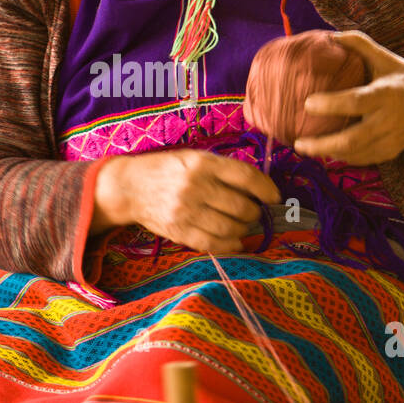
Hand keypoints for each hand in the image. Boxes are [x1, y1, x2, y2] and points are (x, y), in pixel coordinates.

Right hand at [91, 148, 281, 254]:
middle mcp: (195, 186)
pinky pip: (213, 244)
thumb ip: (223, 170)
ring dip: (243, 229)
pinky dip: (230, 245)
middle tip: (253, 212)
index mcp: (202, 163)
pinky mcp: (179, 231)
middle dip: (254, 212)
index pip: (246, 177)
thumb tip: (258, 188)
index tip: (274, 197)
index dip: (266, 189)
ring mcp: (186, 211)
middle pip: (242, 206)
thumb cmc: (167, 169)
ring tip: (242, 225)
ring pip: (230, 228)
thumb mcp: (194, 157)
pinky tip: (234, 241)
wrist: (129, 187)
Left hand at [292, 30, 403, 165]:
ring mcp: (390, 140)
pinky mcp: (390, 152)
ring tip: (305, 148)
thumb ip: (361, 45)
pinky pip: (363, 159)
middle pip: (354, 139)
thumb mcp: (387, 58)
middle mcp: (389, 120)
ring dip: (329, 154)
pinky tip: (326, 153)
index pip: (356, 101)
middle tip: (299, 143)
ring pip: (356, 154)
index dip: (331, 104)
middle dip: (324, 145)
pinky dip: (343, 158)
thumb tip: (330, 36)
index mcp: (387, 94)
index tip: (307, 103)